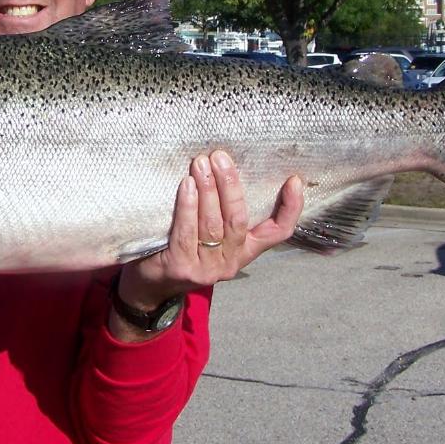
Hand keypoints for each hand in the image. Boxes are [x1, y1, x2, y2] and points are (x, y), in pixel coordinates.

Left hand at [110, 151, 302, 339]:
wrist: (150, 286)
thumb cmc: (182, 248)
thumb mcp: (211, 235)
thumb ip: (224, 212)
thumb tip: (227, 166)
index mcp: (245, 251)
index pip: (278, 232)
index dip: (290, 208)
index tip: (294, 180)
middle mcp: (231, 262)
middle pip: (238, 219)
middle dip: (230, 185)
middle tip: (220, 157)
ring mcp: (207, 269)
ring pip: (213, 224)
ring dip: (208, 189)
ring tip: (201, 164)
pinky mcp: (182, 268)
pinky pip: (187, 232)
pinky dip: (187, 206)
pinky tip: (186, 185)